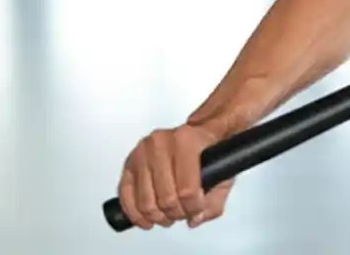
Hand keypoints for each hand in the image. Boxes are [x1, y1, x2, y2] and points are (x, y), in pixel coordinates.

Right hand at [117, 122, 235, 229]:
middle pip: (166, 198)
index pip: (187, 189)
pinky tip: (147, 219)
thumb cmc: (209, 146)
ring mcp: (142, 153)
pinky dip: (136, 214)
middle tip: (185, 213)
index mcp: (186, 140)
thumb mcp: (224, 169)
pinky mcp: (129, 163)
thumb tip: (196, 217)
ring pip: (146, 201)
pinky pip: (126, 196)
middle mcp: (160, 143)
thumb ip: (215, 199)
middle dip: (178, 213)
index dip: (194, 207)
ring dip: (159, 216)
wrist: (199, 129)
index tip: (198, 209)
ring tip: (169, 216)